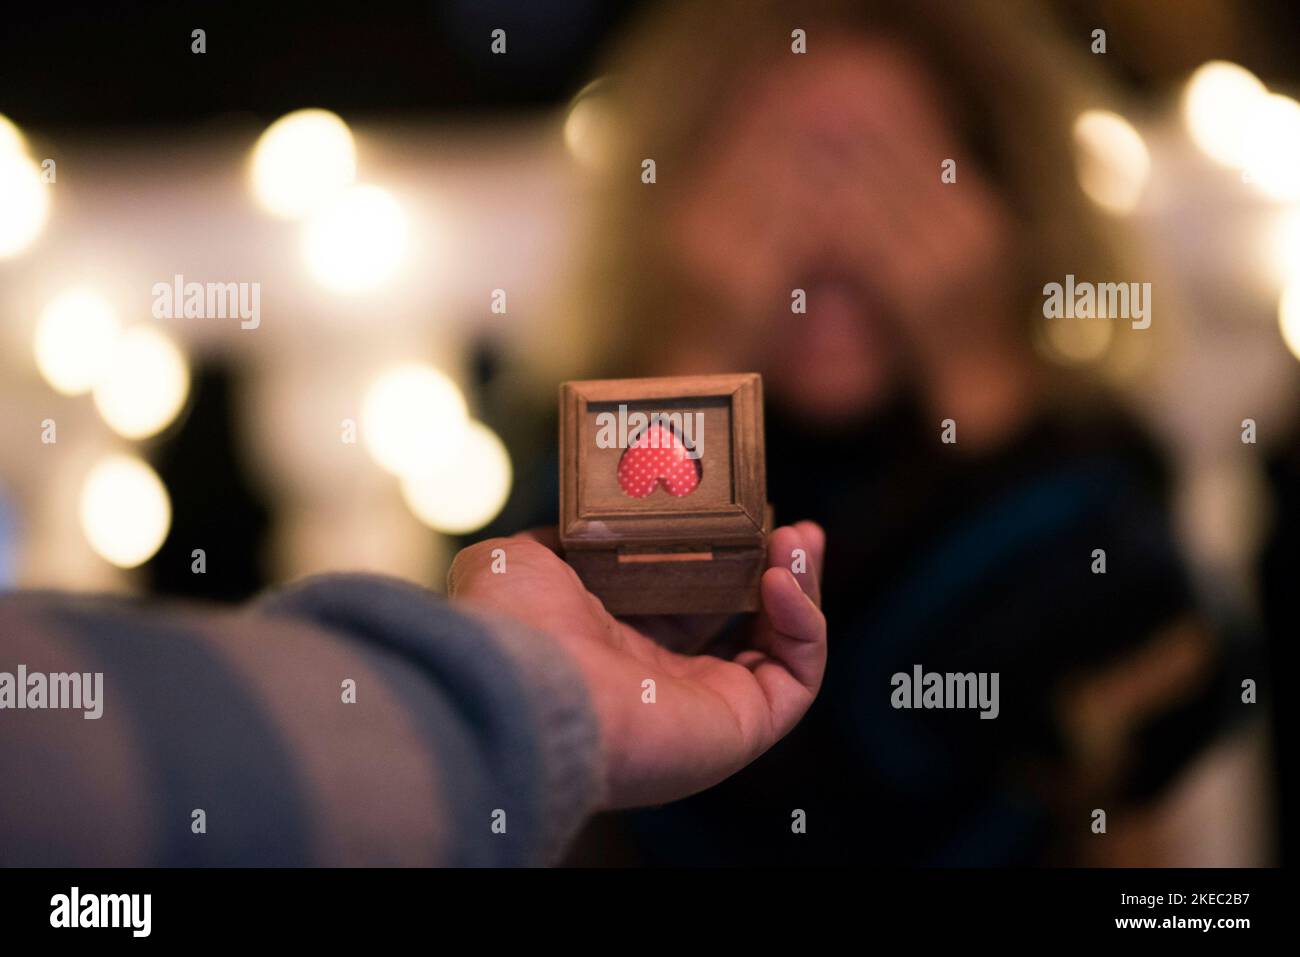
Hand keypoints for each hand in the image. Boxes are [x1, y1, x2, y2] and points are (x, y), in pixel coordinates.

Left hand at [448, 522, 826, 807]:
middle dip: (775, 569)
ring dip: (800, 588)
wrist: (521, 687)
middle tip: (791, 525)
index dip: (720, 555)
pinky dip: (804, 625)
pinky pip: (797, 678)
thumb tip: (583, 523)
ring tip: (800, 537)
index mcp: (616, 644)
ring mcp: (705, 707)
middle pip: (743, 622)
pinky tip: (782, 579)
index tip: (740, 510)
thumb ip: (560, 538)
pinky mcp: (740, 727)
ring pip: (780, 649)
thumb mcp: (525, 558)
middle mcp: (664, 681)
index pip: (687, 599)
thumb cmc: (514, 626)